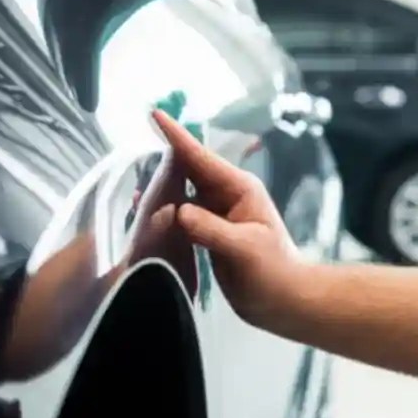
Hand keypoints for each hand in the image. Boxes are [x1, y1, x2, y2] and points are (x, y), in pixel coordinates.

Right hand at [152, 110, 303, 327]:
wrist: (285, 303)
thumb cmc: (273, 273)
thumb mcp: (244, 248)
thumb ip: (210, 229)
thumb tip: (178, 212)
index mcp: (238, 189)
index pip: (201, 158)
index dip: (176, 136)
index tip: (154, 114)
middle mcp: (225, 195)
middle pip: (188, 170)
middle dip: (163, 160)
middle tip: (132, 155)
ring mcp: (216, 214)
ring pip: (181, 193)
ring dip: (160, 189)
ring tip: (133, 187)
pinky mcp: (207, 233)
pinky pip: (180, 215)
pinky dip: (163, 212)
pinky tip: (145, 214)